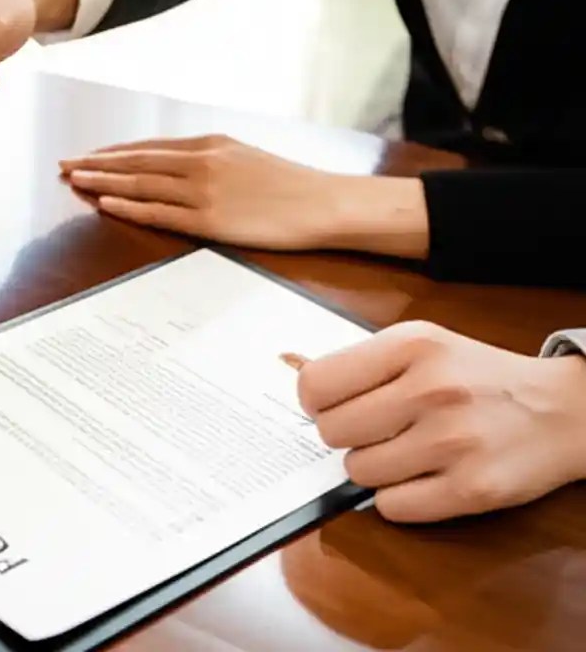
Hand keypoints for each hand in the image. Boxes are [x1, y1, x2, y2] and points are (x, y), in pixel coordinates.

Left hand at [61, 135, 430, 258]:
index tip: (86, 154)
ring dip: (102, 180)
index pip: (148, 147)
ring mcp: (203, 190)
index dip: (112, 152)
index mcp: (209, 145)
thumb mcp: (244, 158)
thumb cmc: (288, 186)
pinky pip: (158, 211)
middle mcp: (201, 161)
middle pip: (135, 160)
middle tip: (63, 164)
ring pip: (140, 182)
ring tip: (72, 180)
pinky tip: (103, 201)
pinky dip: (128, 204)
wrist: (322, 204)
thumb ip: (208, 159)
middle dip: (95, 162)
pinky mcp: (209, 219)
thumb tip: (177, 165)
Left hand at [297, 321, 585, 522]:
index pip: (316, 384)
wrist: (565, 410)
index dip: (315, 402)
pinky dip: (398, 498)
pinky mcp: (471, 488)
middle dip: (345, 435)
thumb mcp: (424, 345)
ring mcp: (453, 441)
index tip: (331, 406)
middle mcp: (432, 389)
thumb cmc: (480, 377)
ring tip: (407, 451)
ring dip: (373, 467)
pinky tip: (423, 477)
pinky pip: (391, 507)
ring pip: (357, 471)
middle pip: (331, 431)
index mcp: (414, 345)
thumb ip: (362, 363)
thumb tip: (294, 377)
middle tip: (375, 430)